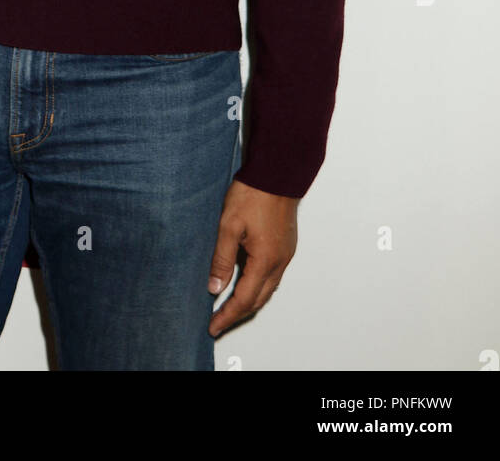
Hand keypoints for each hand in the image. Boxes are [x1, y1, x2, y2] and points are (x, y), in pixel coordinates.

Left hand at [207, 178, 298, 335]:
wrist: (278, 173)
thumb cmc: (253, 194)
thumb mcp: (229, 225)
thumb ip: (221, 259)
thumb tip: (214, 287)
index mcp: (265, 261)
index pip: (244, 299)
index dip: (227, 316)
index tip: (213, 327)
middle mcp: (279, 262)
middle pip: (258, 300)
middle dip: (238, 314)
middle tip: (219, 322)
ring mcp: (285, 255)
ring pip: (267, 289)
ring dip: (249, 301)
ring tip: (229, 307)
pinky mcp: (286, 246)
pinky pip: (272, 276)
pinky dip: (258, 286)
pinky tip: (246, 282)